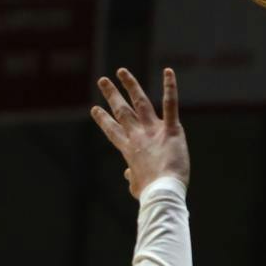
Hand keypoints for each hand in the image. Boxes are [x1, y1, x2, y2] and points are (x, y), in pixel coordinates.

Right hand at [90, 67, 188, 198]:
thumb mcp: (136, 186)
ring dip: (130, 85)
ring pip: (140, 102)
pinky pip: (170, 104)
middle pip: (121, 111)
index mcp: (128, 150)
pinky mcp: (171, 129)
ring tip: (121, 71)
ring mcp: (153, 131)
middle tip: (102, 80)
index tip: (95, 109)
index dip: (103, 120)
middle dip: (111, 95)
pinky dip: (169, 87)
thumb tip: (128, 175)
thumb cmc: (150, 193)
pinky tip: (168, 71)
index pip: (112, 131)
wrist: (162, 192)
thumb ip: (132, 178)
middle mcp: (137, 136)